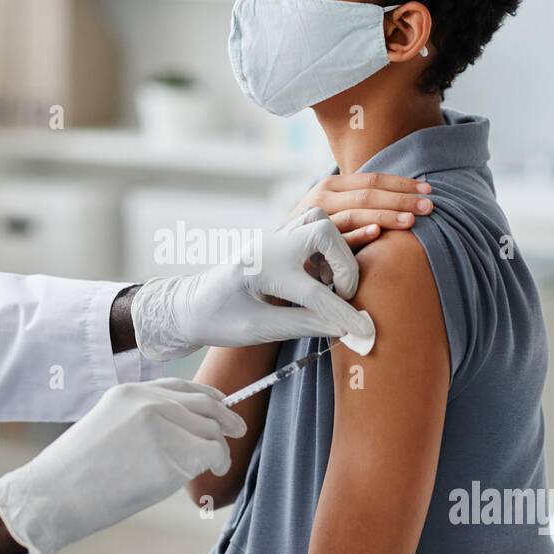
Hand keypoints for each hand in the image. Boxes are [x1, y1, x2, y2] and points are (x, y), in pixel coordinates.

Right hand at [0, 379, 245, 553]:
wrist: (53, 494)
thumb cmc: (73, 473)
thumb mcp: (105, 426)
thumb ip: (141, 421)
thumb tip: (177, 433)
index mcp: (130, 392)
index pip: (180, 386)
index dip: (206, 395)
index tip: (220, 404)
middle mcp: (149, 402)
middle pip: (204, 404)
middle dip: (224, 417)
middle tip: (237, 429)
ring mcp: (163, 426)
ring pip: (212, 431)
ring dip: (218, 448)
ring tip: (215, 464)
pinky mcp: (173, 455)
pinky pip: (212, 454)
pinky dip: (217, 464)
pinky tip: (211, 473)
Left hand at [130, 207, 373, 360]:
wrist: (189, 305)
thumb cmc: (217, 320)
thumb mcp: (257, 330)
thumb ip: (302, 325)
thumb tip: (343, 327)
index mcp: (260, 269)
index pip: (313, 292)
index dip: (343, 313)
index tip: (363, 331)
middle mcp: (269, 245)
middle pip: (322, 230)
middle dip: (344, 264)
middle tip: (344, 296)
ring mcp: (273, 238)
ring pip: (319, 221)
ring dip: (336, 251)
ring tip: (333, 284)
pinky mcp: (277, 240)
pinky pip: (312, 228)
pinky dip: (327, 249)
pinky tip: (320, 276)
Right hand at [294, 173, 432, 248]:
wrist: (279, 253)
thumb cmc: (317, 230)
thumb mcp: (335, 208)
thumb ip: (360, 200)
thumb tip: (405, 195)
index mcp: (332, 185)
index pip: (373, 179)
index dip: (402, 183)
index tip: (428, 189)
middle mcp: (323, 197)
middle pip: (369, 194)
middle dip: (402, 199)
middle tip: (429, 206)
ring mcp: (316, 219)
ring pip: (356, 213)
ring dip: (385, 215)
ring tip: (411, 220)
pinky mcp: (312, 242)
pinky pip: (338, 238)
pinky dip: (357, 234)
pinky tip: (377, 233)